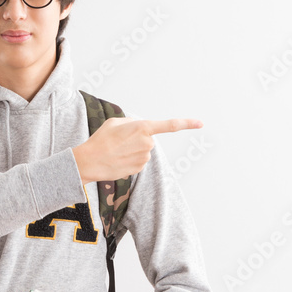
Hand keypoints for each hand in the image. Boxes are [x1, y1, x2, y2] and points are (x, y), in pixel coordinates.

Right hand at [72, 116, 202, 183]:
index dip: (187, 123)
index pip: (170, 125)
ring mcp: (144, 158)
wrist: (90, 161)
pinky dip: (129, 160)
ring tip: (116, 150)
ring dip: (132, 150)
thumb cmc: (101, 139)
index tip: (201, 123)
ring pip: (143, 151)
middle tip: (119, 140)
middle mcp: (147, 143)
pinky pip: (138, 161)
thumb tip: (141, 129)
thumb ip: (132, 123)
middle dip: (137, 138)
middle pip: (148, 139)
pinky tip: (118, 160)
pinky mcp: (139, 169)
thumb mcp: (115, 122)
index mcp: (143, 127)